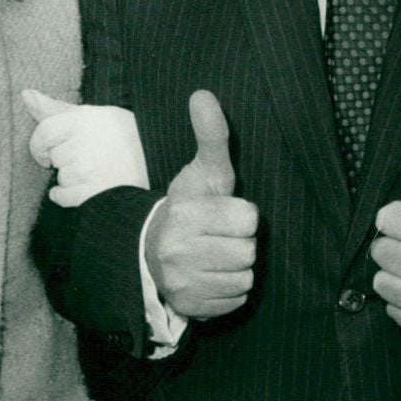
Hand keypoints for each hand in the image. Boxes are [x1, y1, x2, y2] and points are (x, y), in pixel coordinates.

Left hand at [23, 90, 146, 207]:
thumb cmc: (122, 133)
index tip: (48, 149)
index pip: (43, 133)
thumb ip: (55, 107)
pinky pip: (63, 196)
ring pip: (61, 177)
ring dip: (70, 177)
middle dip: (64, 159)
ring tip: (94, 169)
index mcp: (79, 121)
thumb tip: (25, 94)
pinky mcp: (90, 193)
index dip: (41, 143)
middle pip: (53, 157)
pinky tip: (82, 187)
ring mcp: (85, 171)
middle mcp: (79, 145)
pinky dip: (65, 195)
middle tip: (87, 156)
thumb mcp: (91, 114)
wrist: (157, 157)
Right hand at [145, 91, 258, 319]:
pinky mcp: (189, 306)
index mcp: (184, 213)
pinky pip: (236, 301)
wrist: (151, 251)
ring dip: (237, 268)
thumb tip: (203, 93)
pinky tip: (212, 277)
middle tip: (220, 237)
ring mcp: (181, 282)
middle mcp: (177, 250)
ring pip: (245, 278)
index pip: (248, 218)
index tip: (224, 214)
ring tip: (216, 256)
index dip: (242, 215)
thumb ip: (211, 135)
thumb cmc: (189, 208)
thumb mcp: (202, 172)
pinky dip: (229, 291)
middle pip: (249, 250)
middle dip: (241, 242)